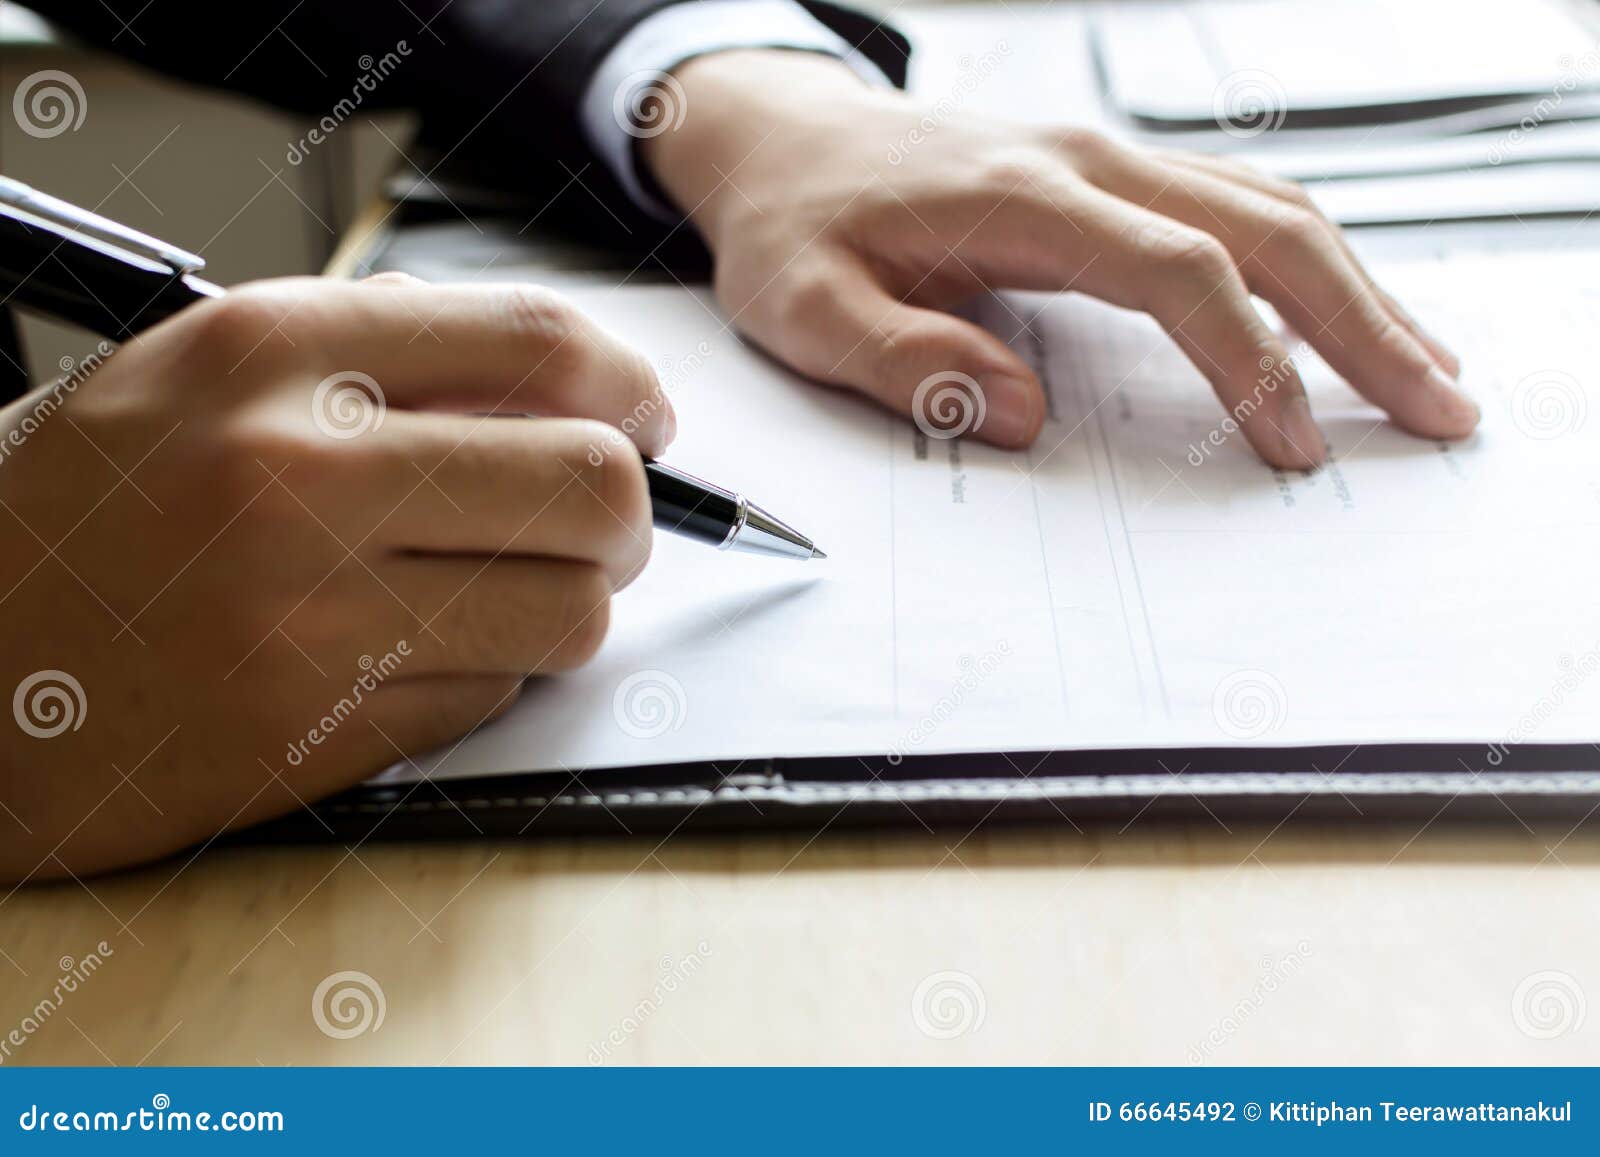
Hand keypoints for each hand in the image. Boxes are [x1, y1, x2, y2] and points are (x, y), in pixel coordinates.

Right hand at [0, 276, 668, 879]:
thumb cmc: (82, 512)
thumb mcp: (206, 376)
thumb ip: (385, 360)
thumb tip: (574, 386)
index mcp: (274, 350)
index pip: (540, 344)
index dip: (631, 384)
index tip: (646, 416)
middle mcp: (297, 471)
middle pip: (593, 482)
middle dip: (628, 509)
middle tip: (599, 525)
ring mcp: (306, 615)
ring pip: (569, 611)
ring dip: (564, 606)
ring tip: (501, 595)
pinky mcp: (308, 735)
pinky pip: (486, 701)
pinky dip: (478, 680)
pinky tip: (406, 660)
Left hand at [642, 51, 1476, 468]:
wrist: (783, 146)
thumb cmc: (793, 230)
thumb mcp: (807, 309)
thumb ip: (907, 360)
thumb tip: (1022, 418)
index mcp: (1022, 196)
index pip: (1177, 270)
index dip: (1248, 357)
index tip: (1294, 441)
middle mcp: (1086, 161)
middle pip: (1266, 225)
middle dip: (1363, 322)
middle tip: (1439, 408)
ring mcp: (1108, 158)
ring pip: (1272, 207)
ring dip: (1358, 290)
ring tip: (1428, 371)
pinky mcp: (1111, 176)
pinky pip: (1240, 205)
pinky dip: (1310, 263)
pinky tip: (1346, 313)